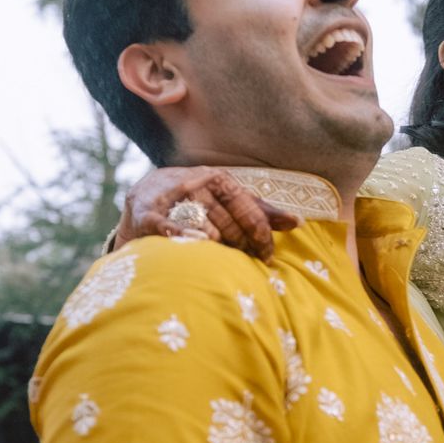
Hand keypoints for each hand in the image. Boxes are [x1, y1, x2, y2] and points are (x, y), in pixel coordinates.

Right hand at [113, 167, 299, 262]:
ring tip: (225, 263)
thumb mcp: (228, 198)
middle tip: (248, 264)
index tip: (267, 257)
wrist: (147, 192)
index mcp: (219, 178)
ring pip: (205, 228)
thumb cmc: (198, 198)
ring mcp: (172, 197)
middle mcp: (196, 183)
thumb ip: (260, 210)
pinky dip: (182, 234)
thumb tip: (296, 222)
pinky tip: (198, 243)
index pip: (249, 210)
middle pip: (229, 223)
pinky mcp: (148, 212)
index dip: (261, 236)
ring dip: (219, 248)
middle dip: (242, 246)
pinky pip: (168, 226)